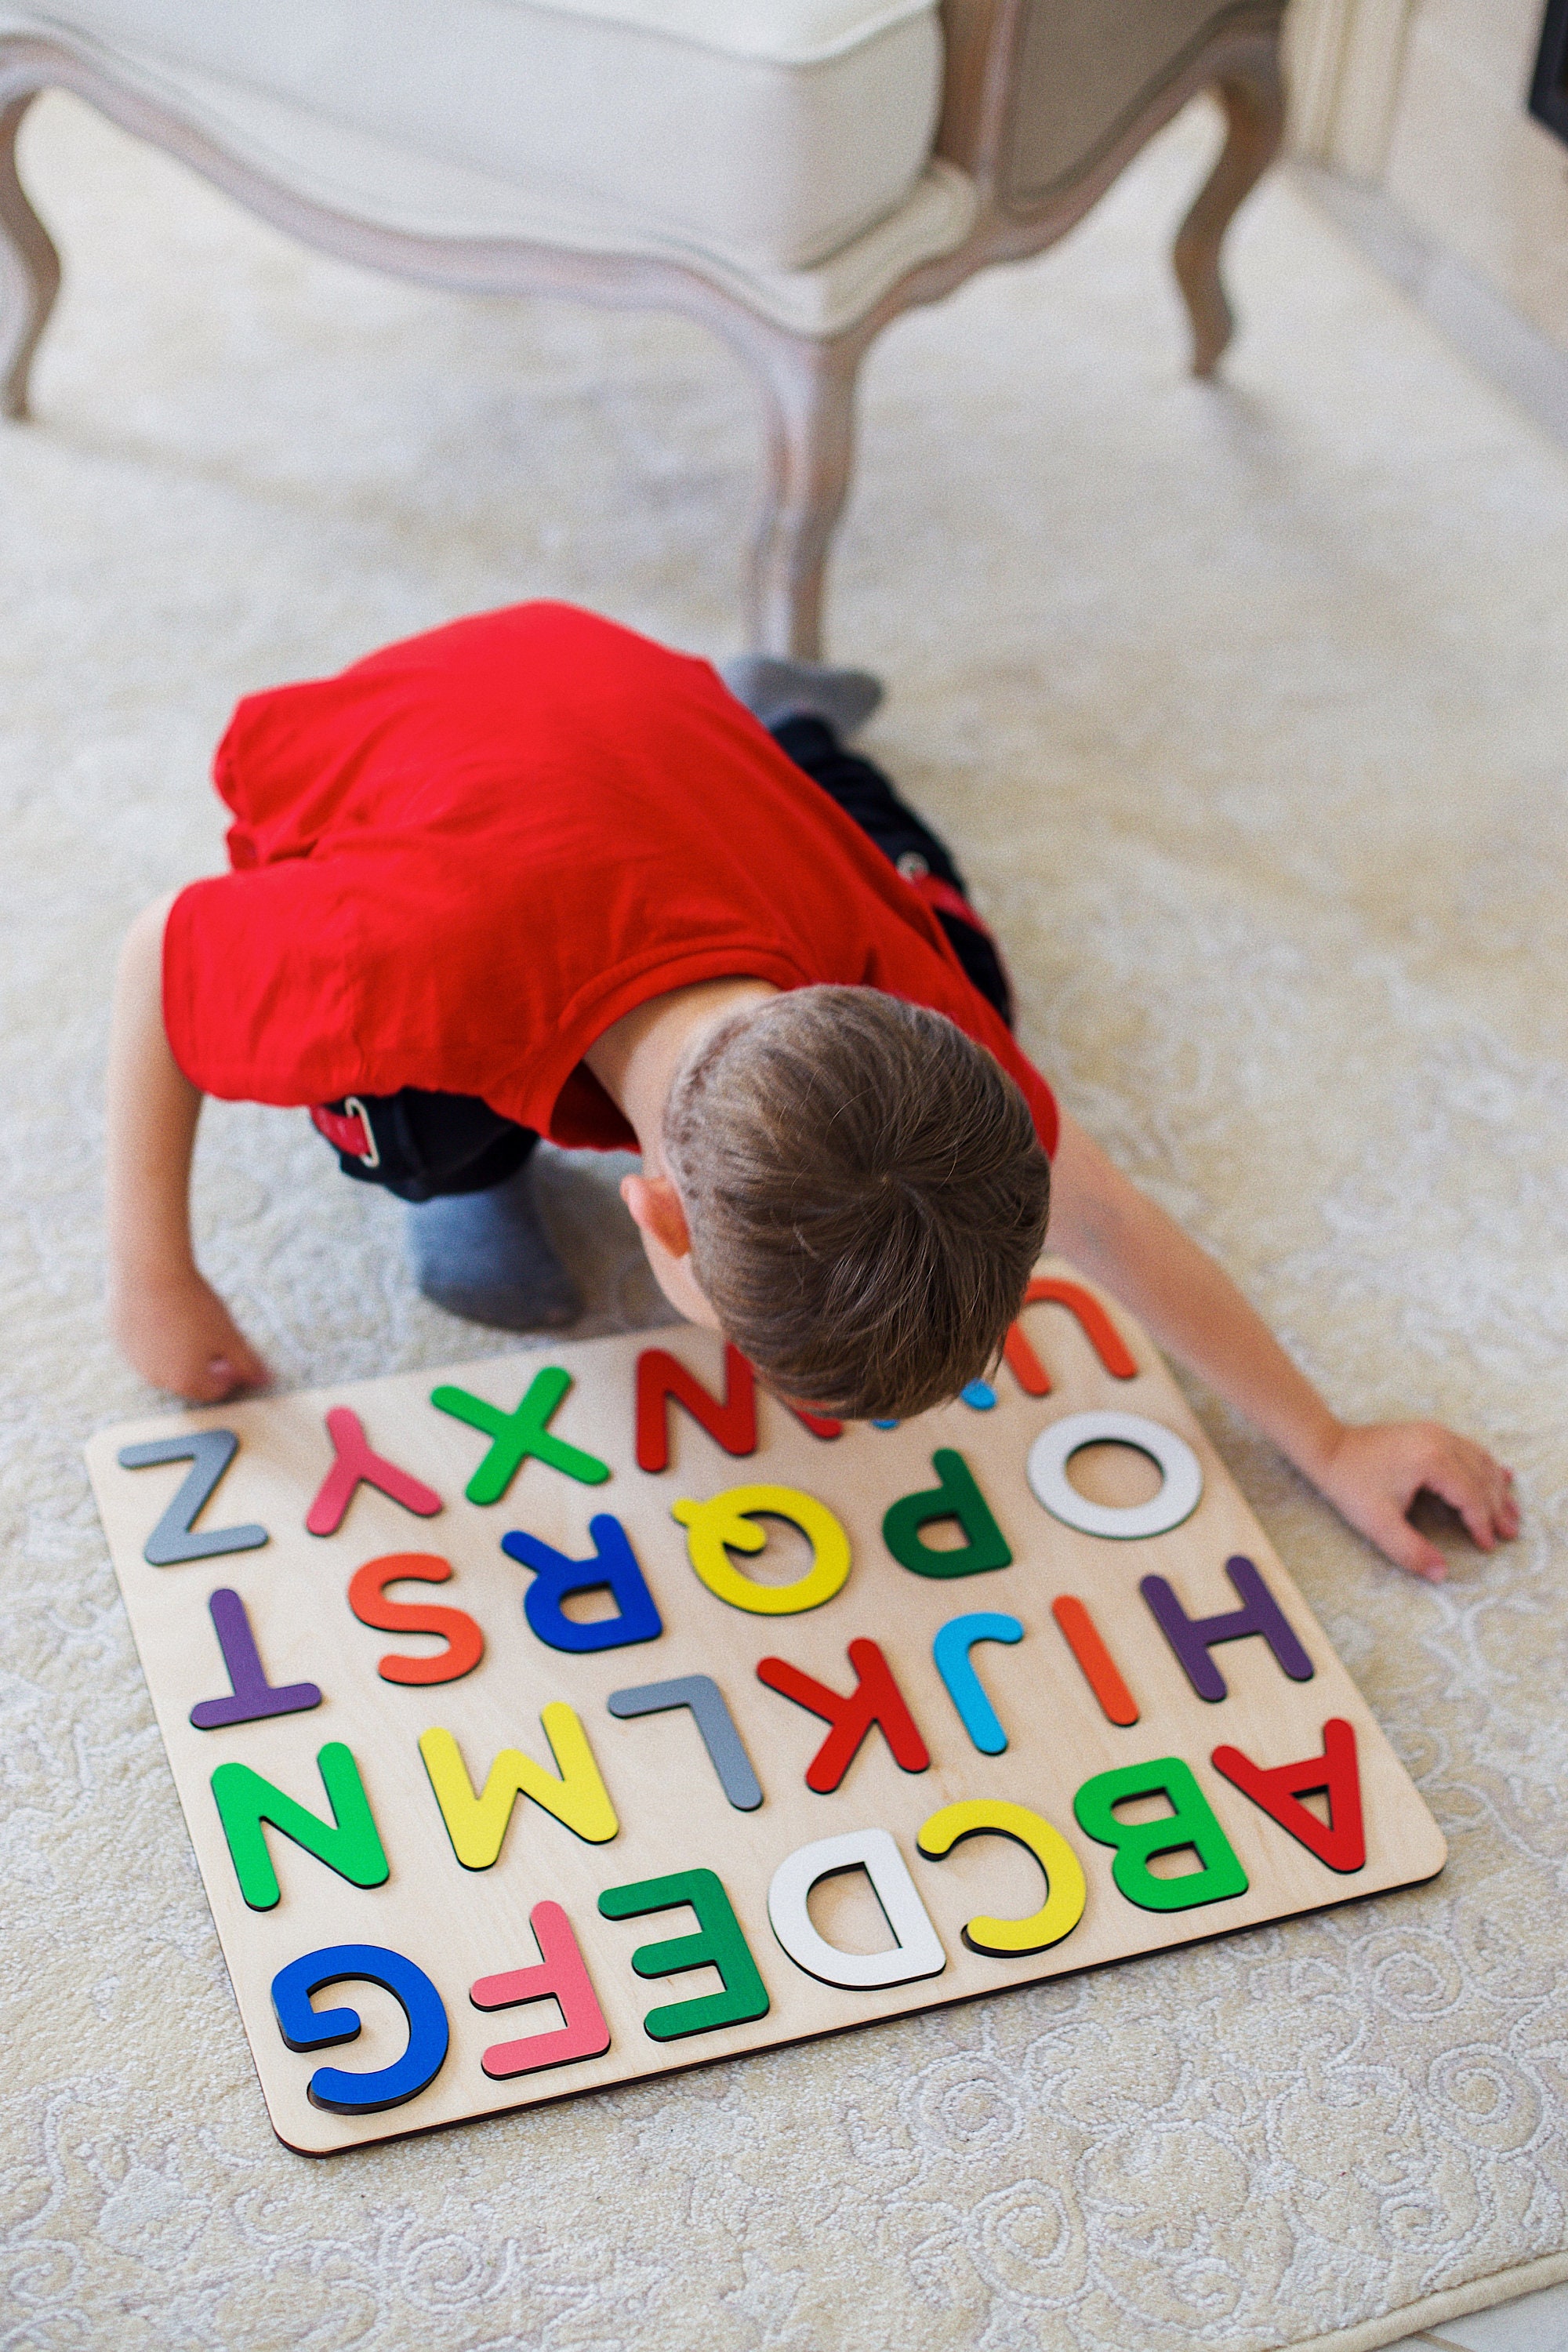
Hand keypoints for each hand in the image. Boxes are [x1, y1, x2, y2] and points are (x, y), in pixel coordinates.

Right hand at [111, 1265, 269, 1402]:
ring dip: (180, 1352)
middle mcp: (157, 1378)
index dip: (231, 1376)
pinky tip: (167, 1315)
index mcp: (186, 1381)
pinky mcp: (120, 1340)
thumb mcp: (230, 1334)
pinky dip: (157, 1338)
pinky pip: (143, 1347)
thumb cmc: (191, 1304)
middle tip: (216, 1340)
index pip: (215, 1392)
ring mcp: (135, 1360)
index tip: (235, 1357)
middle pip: (188, 1380)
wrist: (149, 1271)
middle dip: (206, 1366)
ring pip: (164, 1363)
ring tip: (191, 1323)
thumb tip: (264, 1380)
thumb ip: (247, 1363)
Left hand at [1310, 1419, 1518, 1580]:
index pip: (1470, 1495)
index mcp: (1432, 1459)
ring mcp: (1436, 1432)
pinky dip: (1487, 1467)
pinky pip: (1470, 1449)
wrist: (1328, 1448)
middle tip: (1510, 1534)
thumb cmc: (1350, 1484)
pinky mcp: (1430, 1433)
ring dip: (1497, 1488)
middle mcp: (1440, 1440)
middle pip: (1481, 1477)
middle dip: (1497, 1508)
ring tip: (1510, 1515)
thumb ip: (1409, 1550)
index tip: (1488, 1546)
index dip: (1481, 1523)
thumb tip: (1440, 1575)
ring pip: (1481, 1461)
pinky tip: (1503, 1476)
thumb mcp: (1377, 1523)